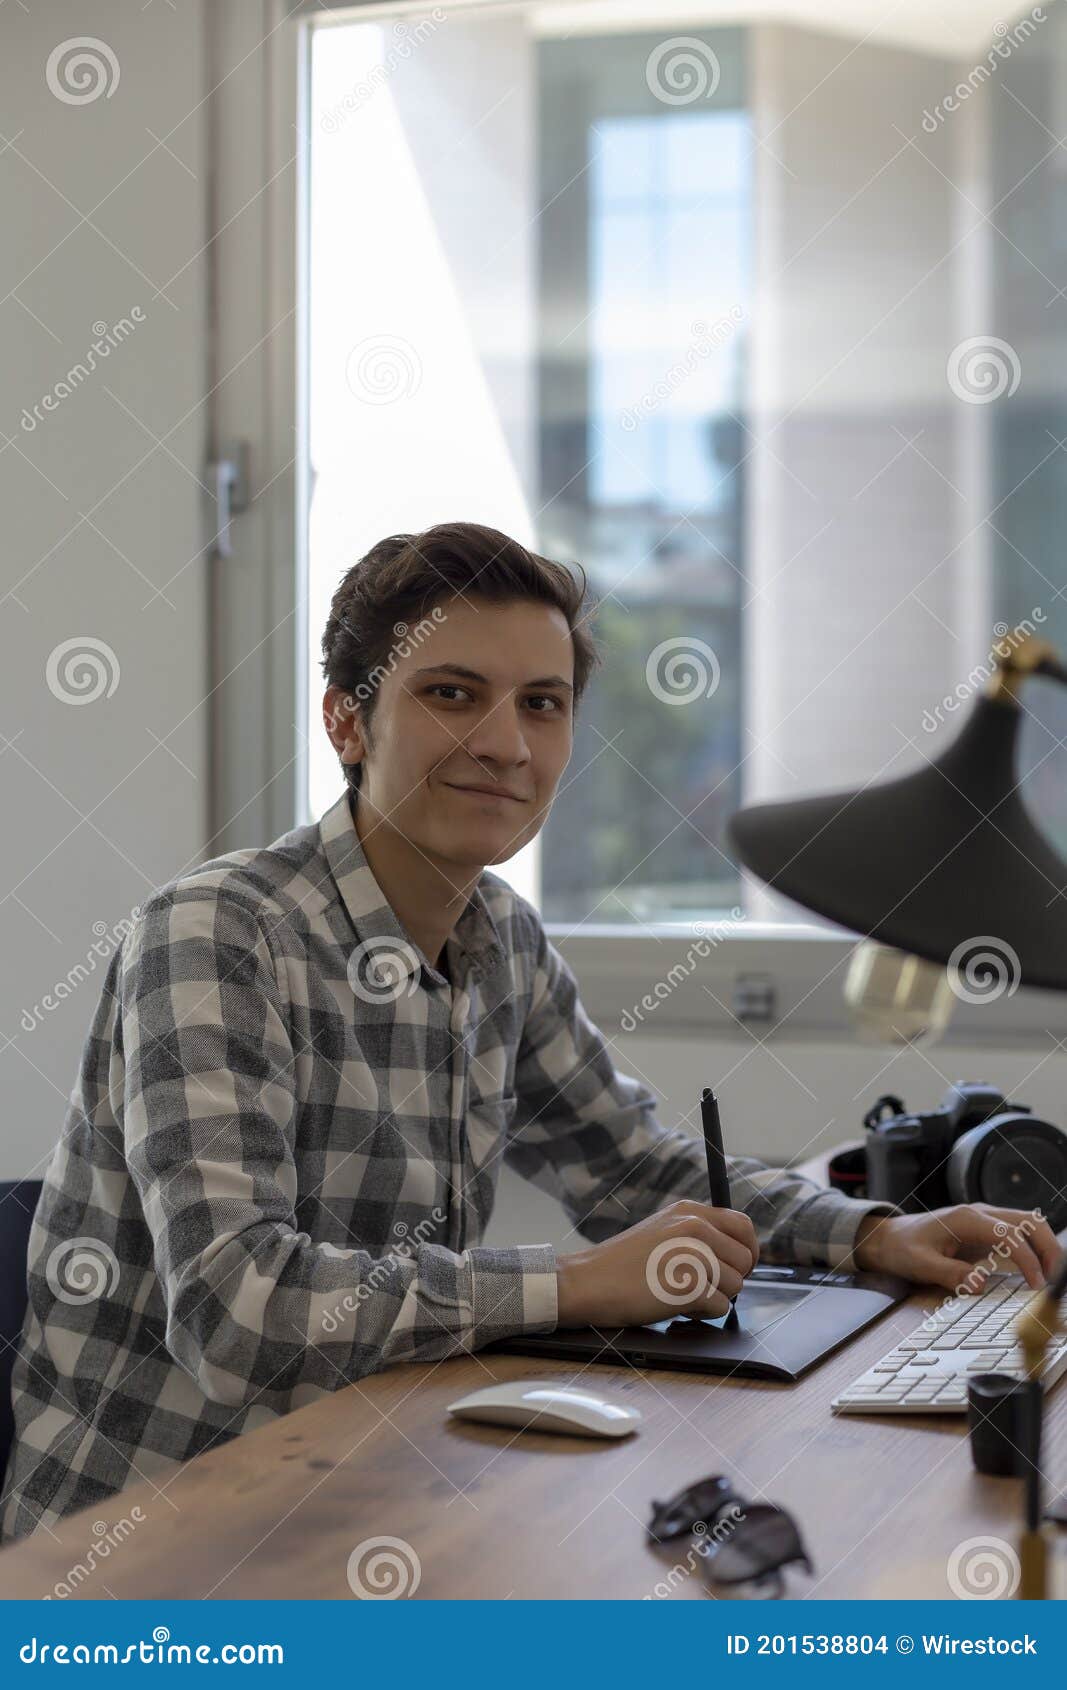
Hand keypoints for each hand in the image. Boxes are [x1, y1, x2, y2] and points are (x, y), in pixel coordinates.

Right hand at [555, 1199, 758, 1327]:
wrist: (587, 1282)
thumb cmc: (621, 1264)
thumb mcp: (662, 1231)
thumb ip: (697, 1235)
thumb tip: (735, 1254)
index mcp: (689, 1211)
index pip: (744, 1225)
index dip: (747, 1250)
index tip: (737, 1267)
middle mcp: (696, 1227)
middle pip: (745, 1259)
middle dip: (730, 1279)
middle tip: (704, 1287)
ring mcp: (694, 1255)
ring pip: (736, 1286)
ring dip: (714, 1298)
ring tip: (681, 1296)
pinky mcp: (691, 1286)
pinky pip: (720, 1307)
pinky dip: (701, 1314)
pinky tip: (676, 1307)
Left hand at [851, 1204, 1064, 1292]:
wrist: (889, 1237)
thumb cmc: (903, 1248)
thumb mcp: (919, 1264)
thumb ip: (949, 1273)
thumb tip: (980, 1284)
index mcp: (965, 1219)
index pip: (1009, 1233)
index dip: (1027, 1258)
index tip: (1036, 1284)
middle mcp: (980, 1214)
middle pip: (1028, 1221)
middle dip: (1048, 1247)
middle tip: (1054, 1279)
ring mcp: (986, 1219)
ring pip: (1028, 1224)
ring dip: (1045, 1246)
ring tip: (1050, 1277)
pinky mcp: (987, 1230)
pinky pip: (1019, 1233)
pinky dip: (1035, 1247)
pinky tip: (1038, 1270)